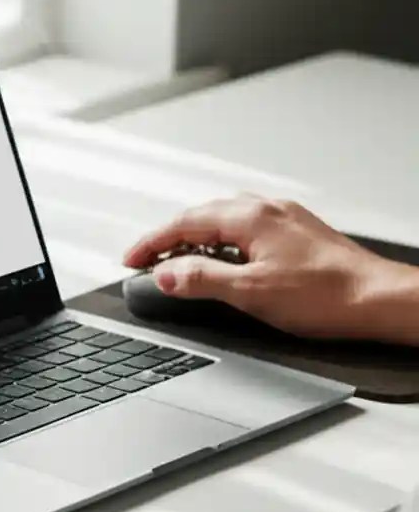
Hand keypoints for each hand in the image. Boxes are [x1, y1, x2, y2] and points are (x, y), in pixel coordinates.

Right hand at [124, 195, 418, 343]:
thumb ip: (202, 280)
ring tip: (180, 263)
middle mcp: (267, 209)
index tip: (131, 259)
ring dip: (196, 238)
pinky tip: (225, 262)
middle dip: (170, 238)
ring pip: (225, 220)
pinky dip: (222, 242)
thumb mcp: (251, 292)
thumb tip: (166, 274)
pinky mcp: (298, 234)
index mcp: (250, 217)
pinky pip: (246, 228)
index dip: (151, 243)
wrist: (381, 301)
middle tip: (148, 262)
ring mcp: (285, 219)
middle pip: (202, 215)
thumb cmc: (327, 296)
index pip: (184, 223)